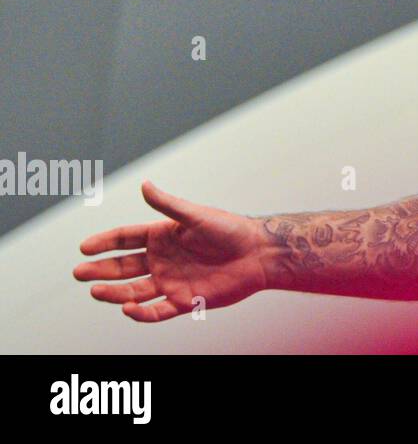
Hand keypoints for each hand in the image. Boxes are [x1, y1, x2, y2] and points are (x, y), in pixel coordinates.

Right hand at [74, 180, 272, 321]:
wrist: (259, 254)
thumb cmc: (231, 230)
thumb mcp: (196, 215)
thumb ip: (168, 205)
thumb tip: (144, 185)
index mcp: (163, 236)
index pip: (126, 239)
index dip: (104, 243)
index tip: (83, 248)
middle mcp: (162, 259)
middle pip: (123, 266)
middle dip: (100, 270)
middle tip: (79, 272)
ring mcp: (171, 281)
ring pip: (134, 290)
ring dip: (113, 293)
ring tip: (95, 292)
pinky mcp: (184, 301)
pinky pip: (156, 311)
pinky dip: (141, 313)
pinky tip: (128, 309)